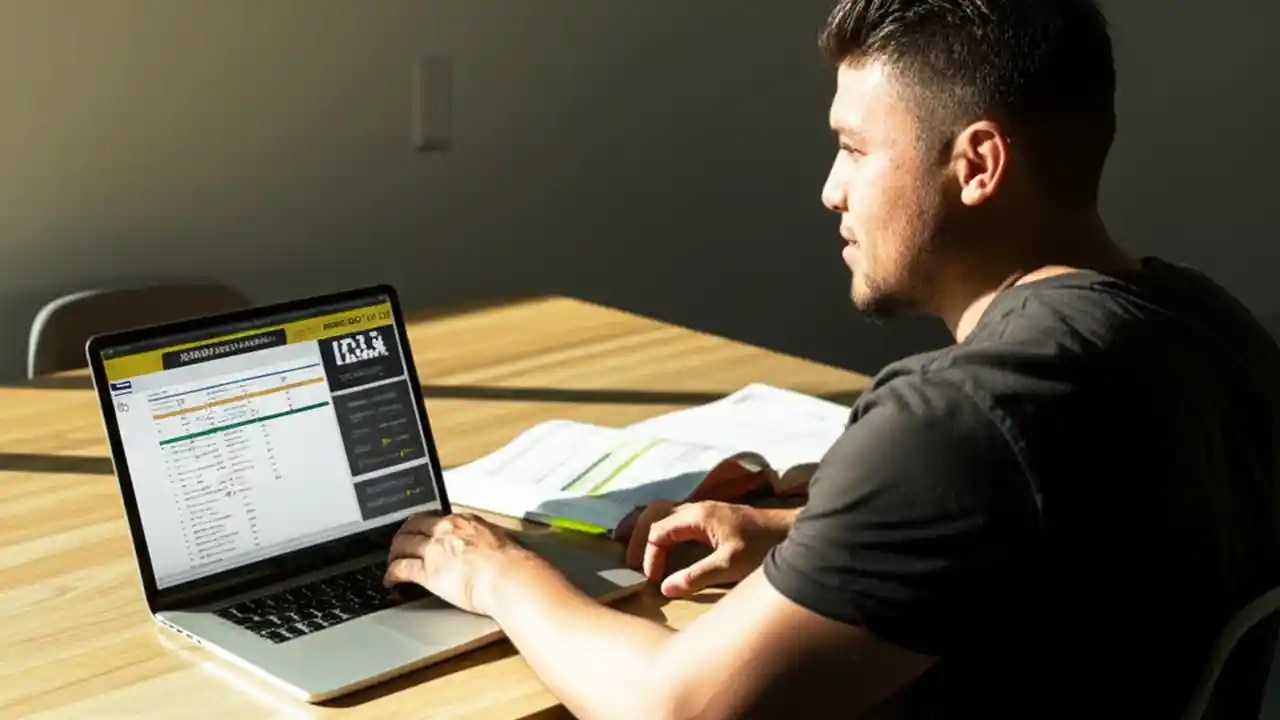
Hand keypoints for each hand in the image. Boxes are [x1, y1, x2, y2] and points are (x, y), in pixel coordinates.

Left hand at [384, 512, 548, 615]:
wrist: (510, 576)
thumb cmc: (514, 563)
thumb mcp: (502, 541)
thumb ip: (490, 542)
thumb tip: (496, 549)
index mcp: (465, 521)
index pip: (437, 518)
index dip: (425, 524)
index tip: (423, 530)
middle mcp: (446, 531)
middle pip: (414, 526)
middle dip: (403, 534)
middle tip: (399, 542)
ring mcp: (435, 551)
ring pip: (402, 544)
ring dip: (393, 552)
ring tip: (391, 561)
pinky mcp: (428, 573)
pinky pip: (401, 569)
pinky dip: (392, 574)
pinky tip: (390, 580)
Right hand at [623, 500, 797, 597]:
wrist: (792, 532)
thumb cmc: (763, 545)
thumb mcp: (730, 565)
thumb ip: (696, 576)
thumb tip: (664, 587)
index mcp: (697, 515)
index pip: (658, 530)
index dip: (650, 555)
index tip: (652, 579)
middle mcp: (696, 507)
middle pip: (654, 513)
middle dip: (638, 536)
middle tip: (631, 562)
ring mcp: (704, 511)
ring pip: (664, 512)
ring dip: (646, 528)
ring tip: (632, 546)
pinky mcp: (711, 518)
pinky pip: (676, 518)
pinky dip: (661, 529)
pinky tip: (661, 543)